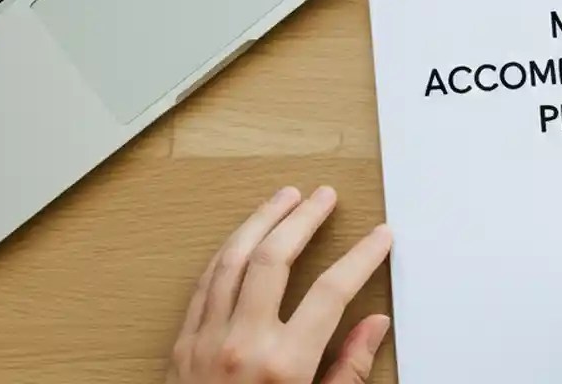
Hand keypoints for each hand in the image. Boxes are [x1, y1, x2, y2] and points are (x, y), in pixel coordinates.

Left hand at [167, 186, 393, 383]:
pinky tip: (243, 238)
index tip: (380, 236)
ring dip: (261, 221)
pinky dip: (227, 252)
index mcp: (284, 366)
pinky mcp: (181, 346)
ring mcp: (206, 341)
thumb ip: (349, 371)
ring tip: (284, 197)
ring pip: (233, 260)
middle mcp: (243, 345)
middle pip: (277, 259)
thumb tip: (376, 324)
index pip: (333, 291)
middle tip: (325, 196)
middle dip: (304, 219)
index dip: (362, 256)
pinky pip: (205, 283)